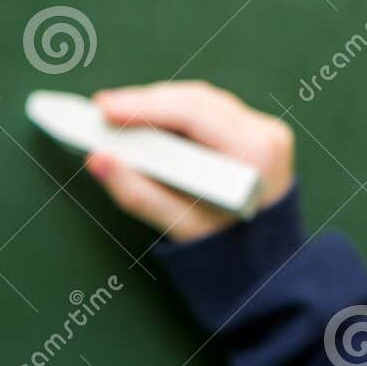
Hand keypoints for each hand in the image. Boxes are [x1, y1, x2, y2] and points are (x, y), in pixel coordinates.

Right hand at [85, 81, 295, 242]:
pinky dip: (176, 113)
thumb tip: (98, 160)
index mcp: (256, 154)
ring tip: (118, 113)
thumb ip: (138, 194)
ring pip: (203, 101)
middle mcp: (266, 134)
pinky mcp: (256, 132)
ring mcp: (265, 130)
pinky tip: (147, 119)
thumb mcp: (182, 227)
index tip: (104, 109)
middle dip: (146, 103)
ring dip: (159, 105)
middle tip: (102, 109)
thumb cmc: (228, 250)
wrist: (269, 264)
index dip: (145, 107)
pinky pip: (211, 111)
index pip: (194, 114)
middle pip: (197, 101)